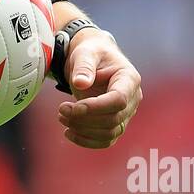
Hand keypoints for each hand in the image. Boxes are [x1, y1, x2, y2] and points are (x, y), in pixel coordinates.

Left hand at [57, 30, 141, 148]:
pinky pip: (106, 140)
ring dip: (83, 130)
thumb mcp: (85, 53)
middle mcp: (132, 98)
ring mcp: (126, 113)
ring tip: (62, 117)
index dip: (96, 107)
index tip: (74, 107)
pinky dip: (86, 140)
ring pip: (110, 133)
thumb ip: (84, 66)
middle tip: (61, 110)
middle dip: (85, 119)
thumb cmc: (91, 54)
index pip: (119, 100)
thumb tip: (81, 83)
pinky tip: (68, 132)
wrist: (92, 60)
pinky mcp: (115, 123)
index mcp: (129, 79)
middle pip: (114, 119)